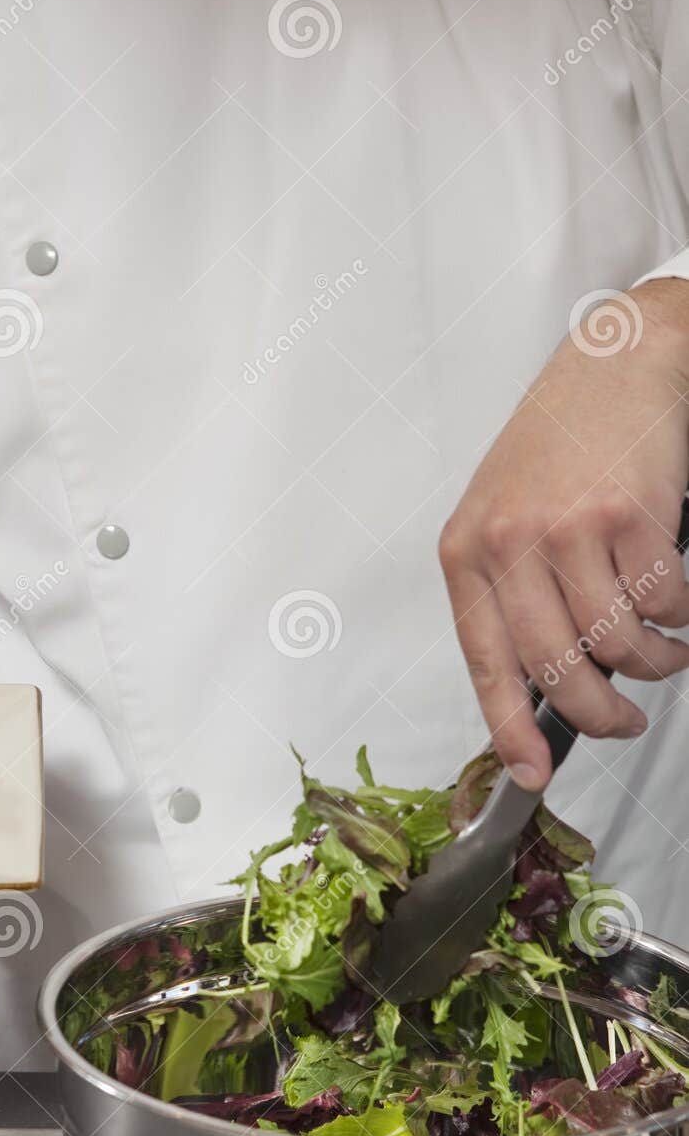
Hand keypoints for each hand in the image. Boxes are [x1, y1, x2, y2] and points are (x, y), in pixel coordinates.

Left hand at [440, 279, 688, 789]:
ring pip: (619, 642)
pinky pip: (664, 602)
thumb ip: (511, 593)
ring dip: (655, 663)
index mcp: (467, 551)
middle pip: (558, 667)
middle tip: (625, 722)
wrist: (616, 363)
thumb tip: (541, 684)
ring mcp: (569, 529)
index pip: (485, 662)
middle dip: (600, 715)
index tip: (530, 772)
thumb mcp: (504, 515)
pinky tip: (682, 602)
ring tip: (665, 653)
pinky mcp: (631, 516)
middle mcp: (509, 542)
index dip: (509, 729)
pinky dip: (683, 616)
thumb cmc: (561, 443)